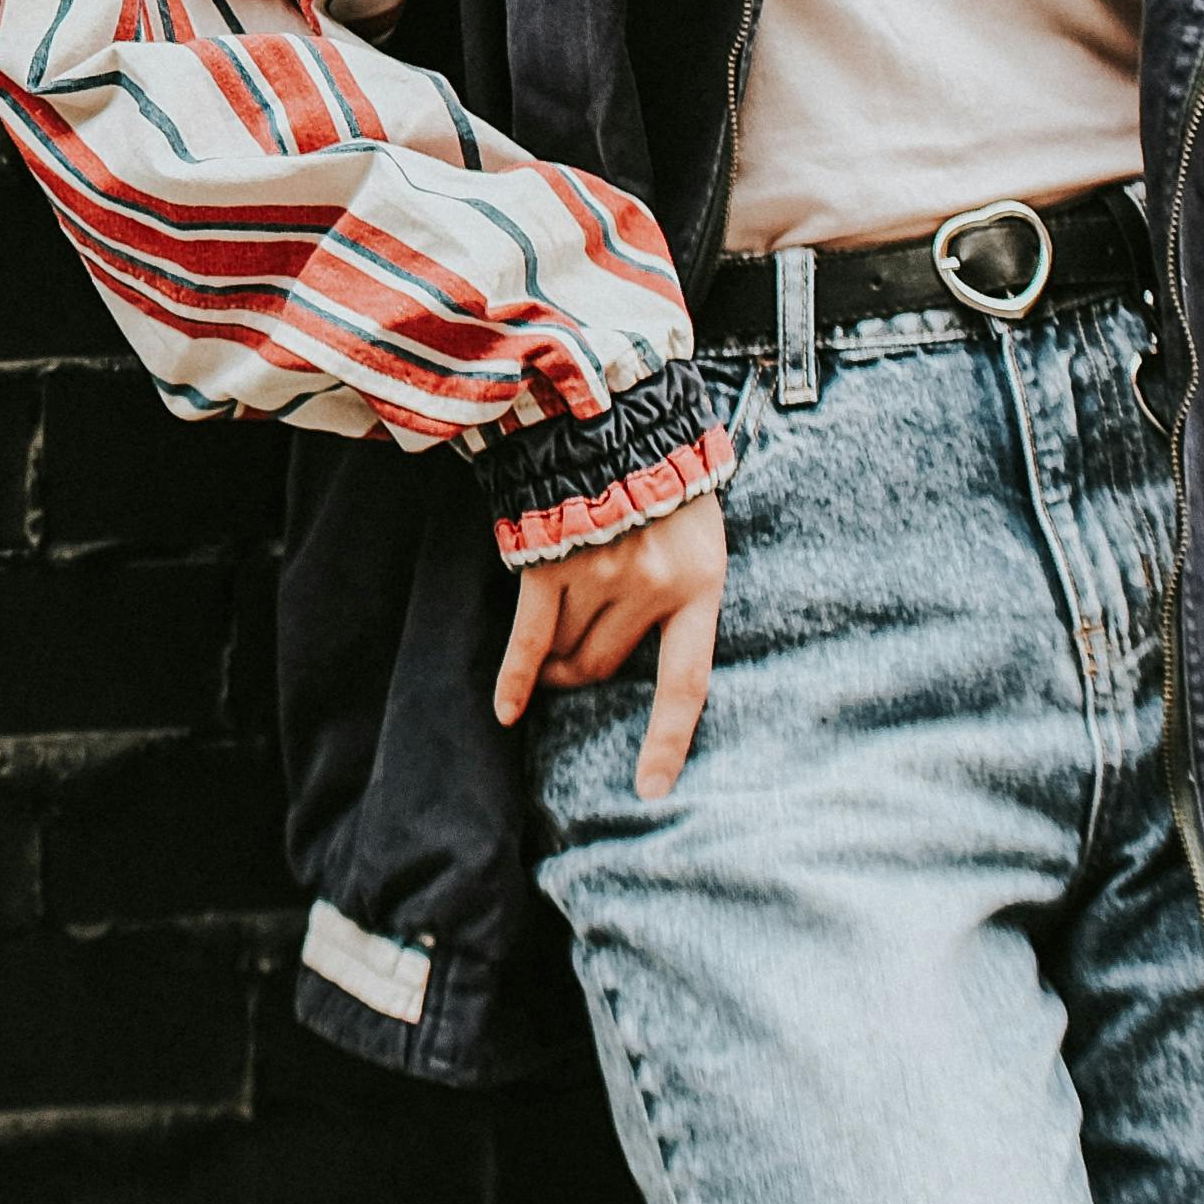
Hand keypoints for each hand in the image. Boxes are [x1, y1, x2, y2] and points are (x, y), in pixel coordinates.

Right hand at [490, 490, 727, 797]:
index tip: (650, 791)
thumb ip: (679, 590)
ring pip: (565, 653)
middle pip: (604, 666)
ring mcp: (596, 576)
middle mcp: (648, 588)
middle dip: (581, 672)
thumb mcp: (697, 534)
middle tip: (569, 662)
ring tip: (547, 649)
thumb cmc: (663, 479)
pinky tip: (505, 711)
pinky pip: (527, 640)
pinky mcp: (547, 563)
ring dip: (551, 663)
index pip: (685, 684)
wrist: (613, 412)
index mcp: (698, 586)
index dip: (666, 742)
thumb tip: (633, 650)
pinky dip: (514, 681)